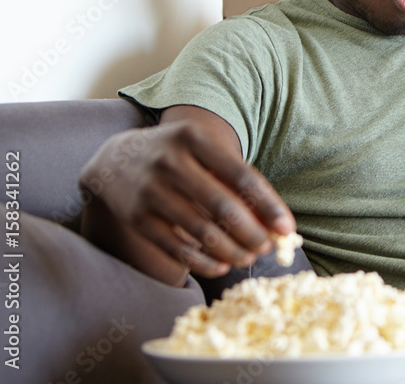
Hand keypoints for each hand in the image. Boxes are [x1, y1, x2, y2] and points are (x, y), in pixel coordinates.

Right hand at [79, 117, 294, 280]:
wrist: (116, 159)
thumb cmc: (178, 157)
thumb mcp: (206, 154)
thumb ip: (239, 183)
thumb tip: (275, 223)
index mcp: (194, 138)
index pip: (242, 175)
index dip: (268, 205)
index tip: (287, 228)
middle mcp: (170, 161)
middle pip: (223, 206)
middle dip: (252, 233)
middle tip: (268, 248)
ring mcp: (150, 190)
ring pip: (201, 230)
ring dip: (231, 251)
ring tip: (248, 258)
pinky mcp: (136, 217)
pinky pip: (176, 247)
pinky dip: (203, 262)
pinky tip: (221, 266)